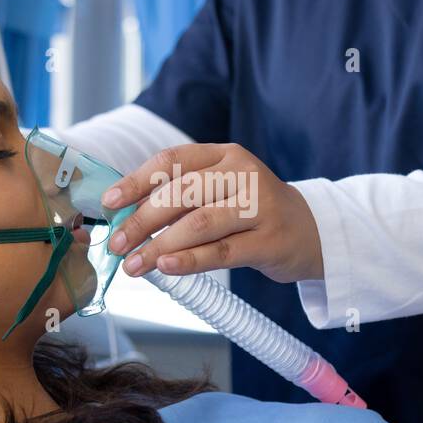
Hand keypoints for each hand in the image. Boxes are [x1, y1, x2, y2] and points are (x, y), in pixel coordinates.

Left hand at [101, 143, 324, 283]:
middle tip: (117, 243)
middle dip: (142, 220)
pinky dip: (189, 260)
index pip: (172, 161)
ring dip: (159, 246)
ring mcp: (260, 206)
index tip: (109, 204)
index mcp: (225, 155)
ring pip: (199, 223)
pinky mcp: (270, 241)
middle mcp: (244, 174)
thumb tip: (125, 216)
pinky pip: (221, 252)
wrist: (312, 230)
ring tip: (134, 265)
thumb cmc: (253, 211)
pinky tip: (166, 267)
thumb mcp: (222, 189)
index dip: (136, 182)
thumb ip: (182, 196)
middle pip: (182, 193)